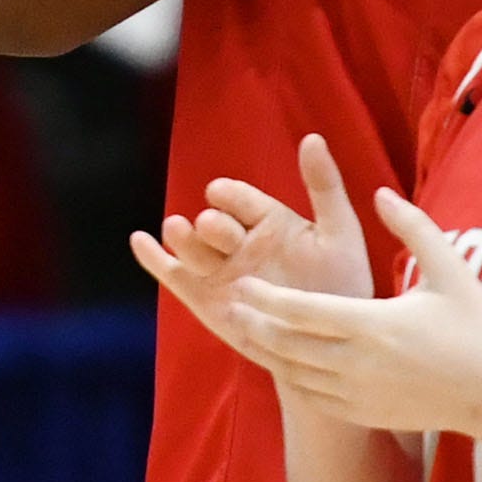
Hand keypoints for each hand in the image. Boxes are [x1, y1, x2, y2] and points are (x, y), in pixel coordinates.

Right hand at [132, 135, 376, 363]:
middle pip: (214, 224)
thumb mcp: (340, 232)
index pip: (241, 198)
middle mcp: (239, 241)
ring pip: (193, 249)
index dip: (229, 195)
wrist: (333, 344)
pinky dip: (154, 259)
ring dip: (181, 238)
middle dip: (211, 224)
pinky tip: (139, 242)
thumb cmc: (342, 285)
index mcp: (268, 220)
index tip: (221, 192)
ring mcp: (219, 269)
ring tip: (176, 228)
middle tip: (211, 225)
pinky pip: (174, 275)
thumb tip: (312, 137)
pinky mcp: (203, 297)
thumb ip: (325, 187)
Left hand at [223, 183, 481, 439]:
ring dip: (268, 352)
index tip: (244, 283)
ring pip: (295, 374)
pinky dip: (293, 379)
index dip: (267, 298)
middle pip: (288, 344)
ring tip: (247, 330)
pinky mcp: (363, 415)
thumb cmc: (474, 324)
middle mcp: (358, 363)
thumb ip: (413, 226)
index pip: (302, 311)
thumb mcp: (450, 268)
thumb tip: (380, 192)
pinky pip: (314, 397)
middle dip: (255, 324)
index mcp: (373, 323)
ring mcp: (359, 394)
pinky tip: (283, 362)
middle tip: (233, 304)